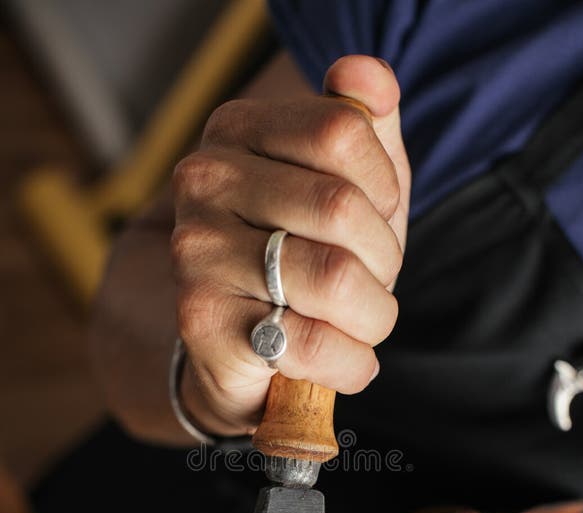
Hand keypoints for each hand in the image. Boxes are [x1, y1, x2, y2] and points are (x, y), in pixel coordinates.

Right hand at [171, 54, 410, 435]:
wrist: (244, 347)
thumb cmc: (304, 258)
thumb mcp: (346, 185)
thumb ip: (363, 124)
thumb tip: (370, 77)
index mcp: (238, 130)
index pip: (340, 132)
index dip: (384, 189)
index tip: (377, 220)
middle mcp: (204, 181)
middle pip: (340, 208)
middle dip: (384, 262)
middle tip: (374, 285)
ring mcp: (195, 250)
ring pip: (334, 278)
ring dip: (374, 316)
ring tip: (364, 323)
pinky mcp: (201, 319)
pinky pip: (310, 341)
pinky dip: (352, 362)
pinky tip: (350, 361)